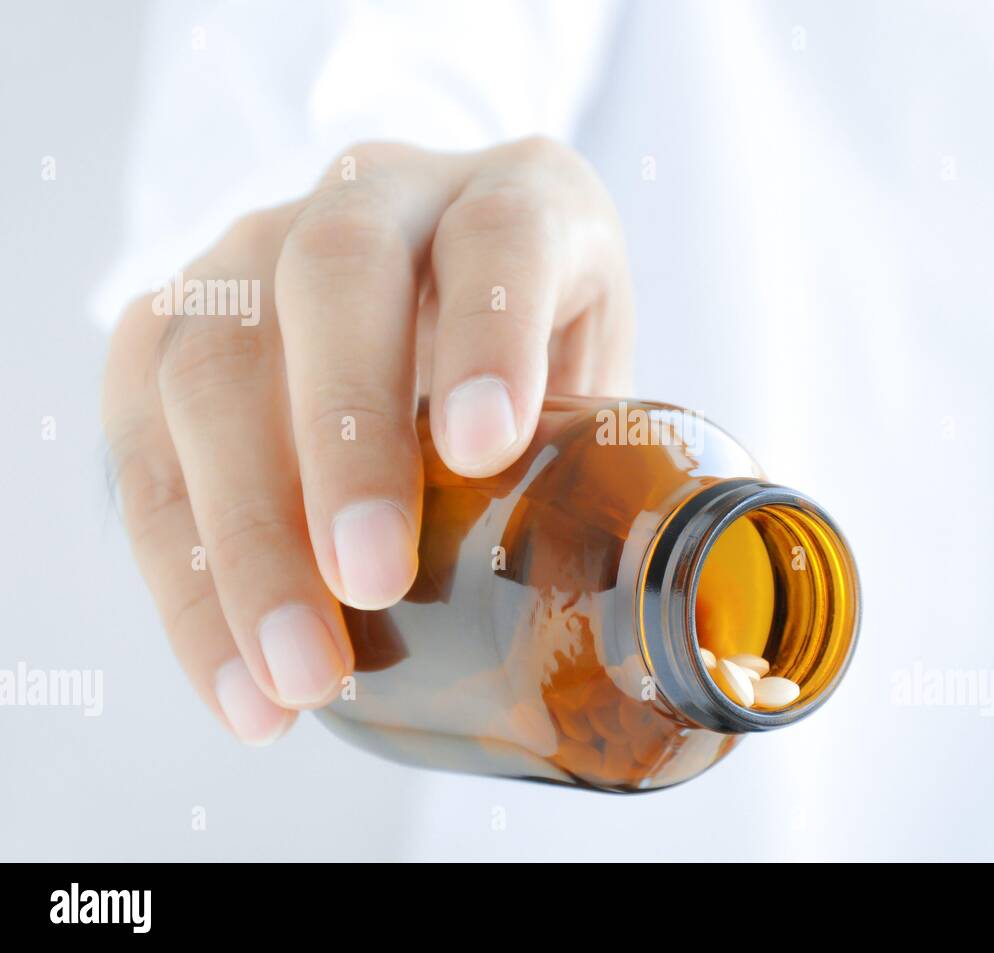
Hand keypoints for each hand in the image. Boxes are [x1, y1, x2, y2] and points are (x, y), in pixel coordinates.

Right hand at [101, 138, 634, 743]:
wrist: (431, 286)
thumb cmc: (540, 353)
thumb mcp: (596, 375)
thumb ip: (612, 453)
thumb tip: (655, 611)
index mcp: (519, 197)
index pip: (501, 232)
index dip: (489, 331)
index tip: (484, 450)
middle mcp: (377, 198)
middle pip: (333, 278)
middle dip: (344, 439)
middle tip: (370, 585)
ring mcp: (257, 250)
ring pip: (212, 359)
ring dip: (244, 534)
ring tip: (293, 680)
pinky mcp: (173, 326)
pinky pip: (143, 441)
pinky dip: (182, 574)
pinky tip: (232, 678)